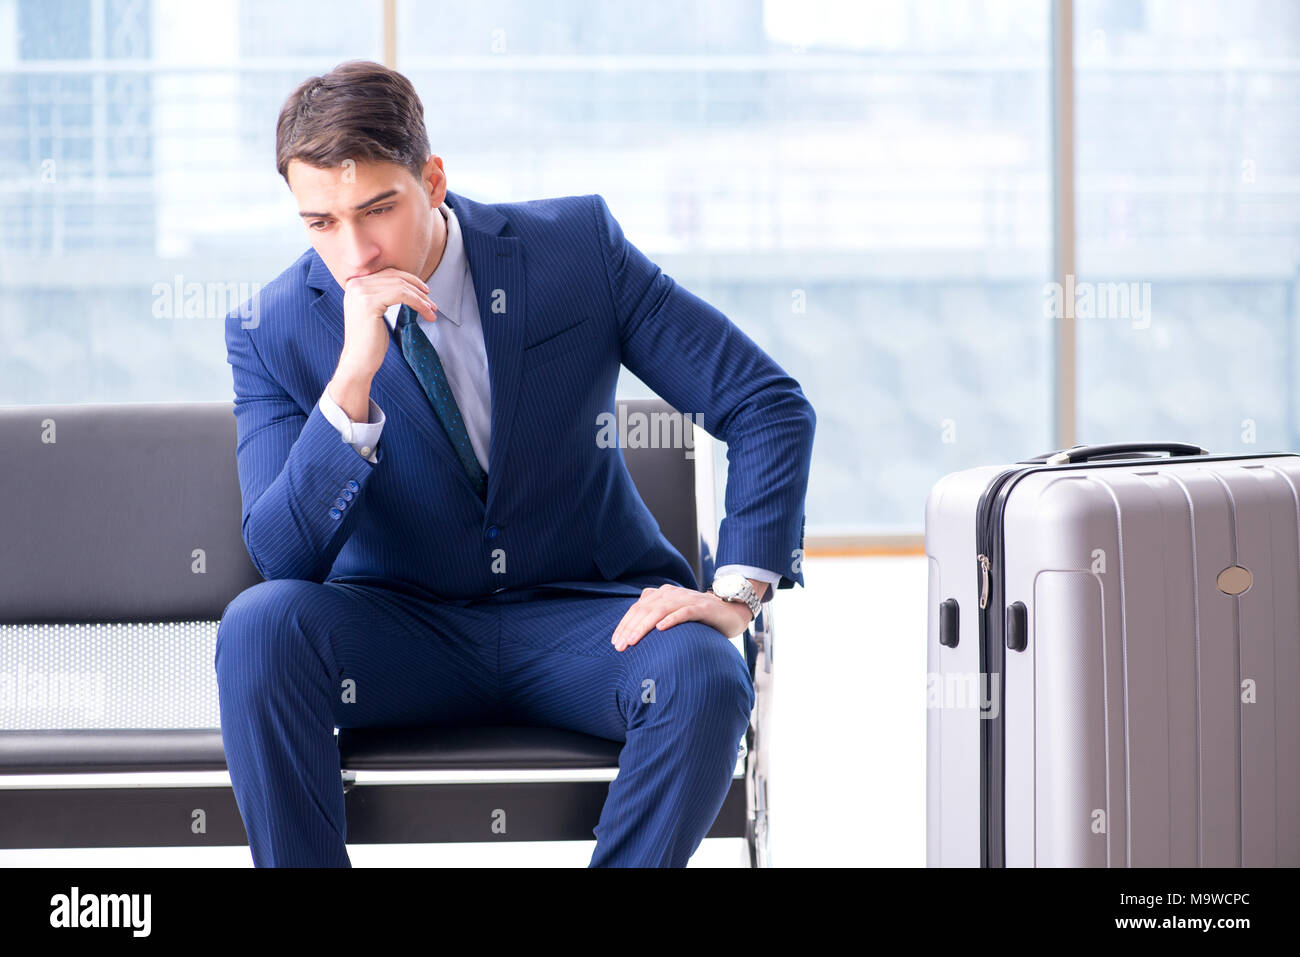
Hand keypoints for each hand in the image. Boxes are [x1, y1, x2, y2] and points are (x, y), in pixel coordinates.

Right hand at [338, 267, 437, 379]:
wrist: (358, 361)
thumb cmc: (370, 341)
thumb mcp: (376, 311)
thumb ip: (384, 294)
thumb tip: (409, 284)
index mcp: (355, 284)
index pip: (388, 274)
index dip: (410, 281)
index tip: (425, 292)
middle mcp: (355, 284)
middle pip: (395, 278)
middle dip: (418, 290)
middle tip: (433, 304)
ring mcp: (361, 292)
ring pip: (401, 286)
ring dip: (421, 299)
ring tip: (432, 311)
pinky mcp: (369, 302)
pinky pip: (402, 295)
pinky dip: (418, 303)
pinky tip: (427, 314)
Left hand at [611, 583, 753, 650]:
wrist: (731, 611)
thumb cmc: (700, 618)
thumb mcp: (675, 615)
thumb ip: (657, 618)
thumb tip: (634, 637)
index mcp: (663, 594)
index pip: (638, 608)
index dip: (624, 624)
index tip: (614, 642)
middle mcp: (672, 593)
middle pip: (645, 609)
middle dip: (629, 628)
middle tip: (619, 646)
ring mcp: (687, 599)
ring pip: (660, 610)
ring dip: (643, 625)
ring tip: (633, 640)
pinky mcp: (702, 607)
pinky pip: (684, 612)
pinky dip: (671, 619)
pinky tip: (660, 628)